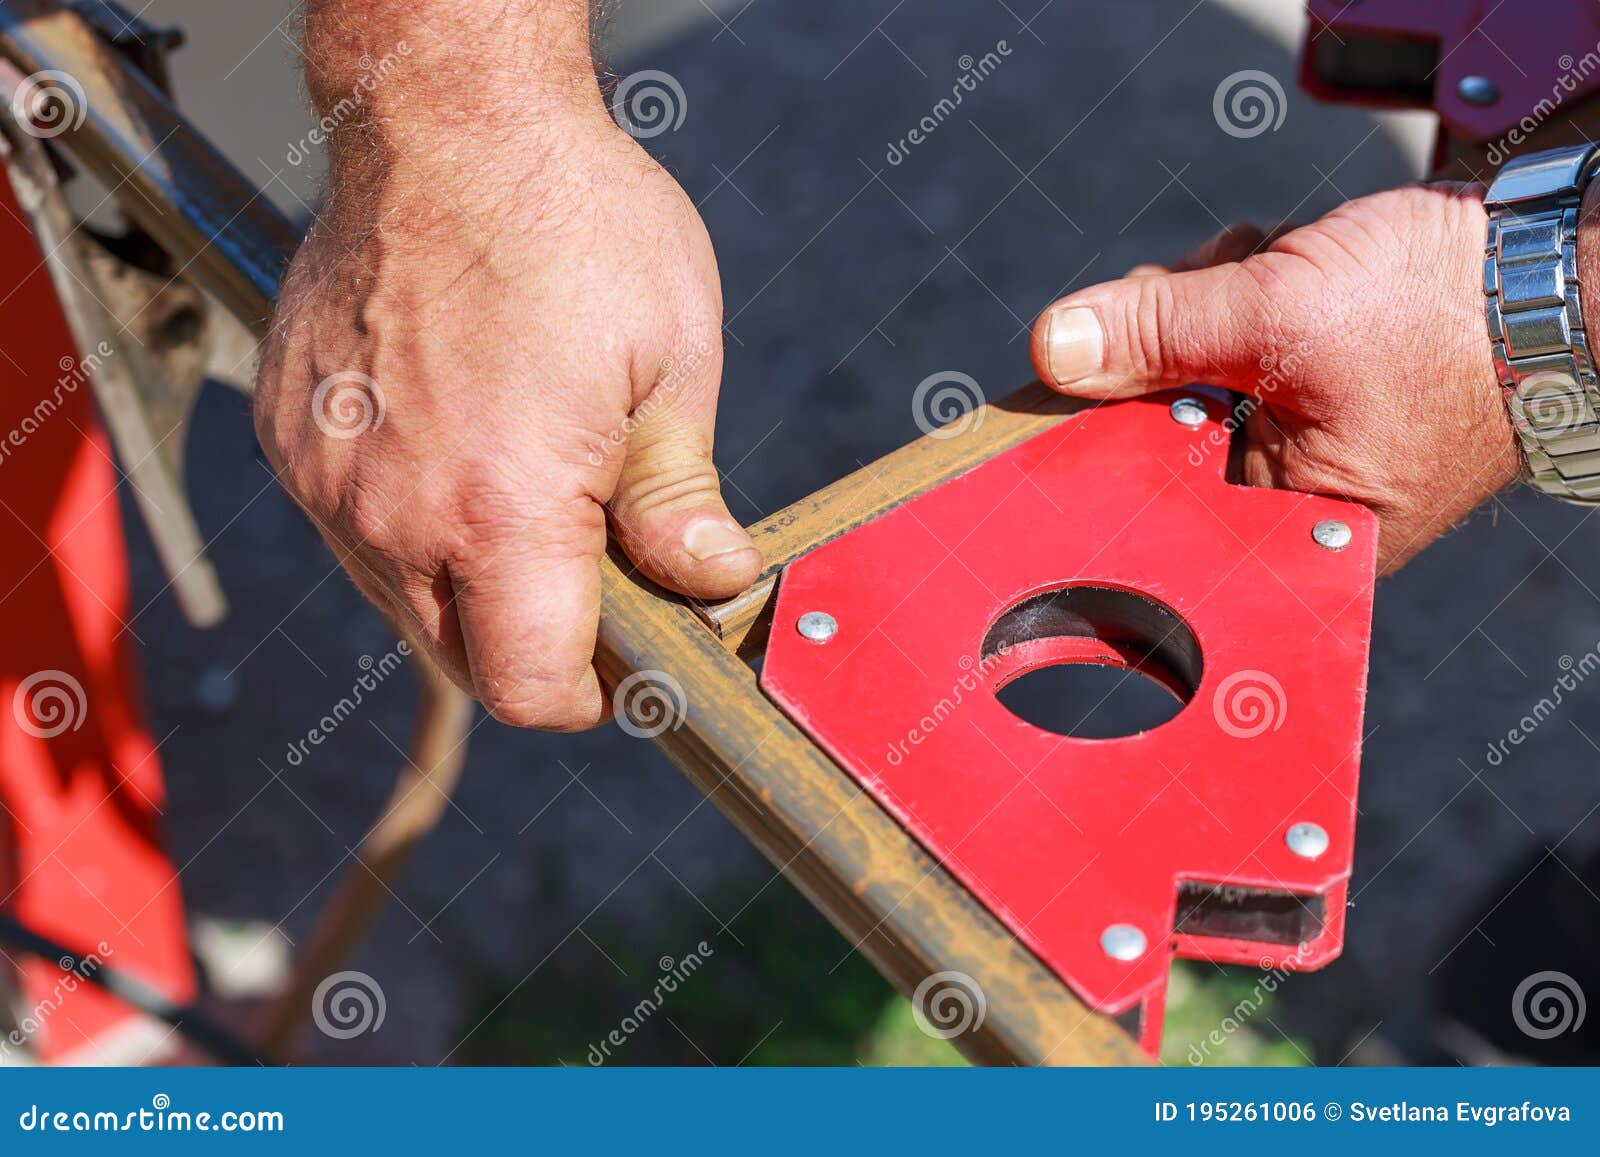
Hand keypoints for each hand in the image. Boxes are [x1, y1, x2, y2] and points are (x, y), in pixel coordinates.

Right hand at [254, 107, 760, 729]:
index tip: (616, 666)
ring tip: (523, 490)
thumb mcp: (671, 363)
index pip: (528, 690)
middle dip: (531, 642)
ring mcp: (329, 480)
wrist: (445, 117)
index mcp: (502, 511)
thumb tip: (710, 583)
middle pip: (462, 660)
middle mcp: (394, 514)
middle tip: (586, 568)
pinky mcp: (290, 439)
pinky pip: (353, 533)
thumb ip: (678, 501)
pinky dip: (407, 524)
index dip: (584, 696)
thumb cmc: (573, 223)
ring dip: (467, 585)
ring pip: (402, 602)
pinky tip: (456, 449)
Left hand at [1029, 182, 1520, 573]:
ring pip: (1202, 380)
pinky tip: (1276, 264)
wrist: (1563, 273)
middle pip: (1167, 429)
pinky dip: (1247, 303)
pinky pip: (1246, 358)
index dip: (1109, 416)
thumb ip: (1159, 332)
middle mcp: (1297, 507)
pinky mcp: (1322, 399)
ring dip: (1210, 308)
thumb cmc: (1445, 316)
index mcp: (1289, 529)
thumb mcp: (1278, 314)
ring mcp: (1312, 450)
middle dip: (1169, 342)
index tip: (1089, 359)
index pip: (1150, 490)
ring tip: (1265, 263)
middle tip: (1199, 286)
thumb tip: (1053, 348)